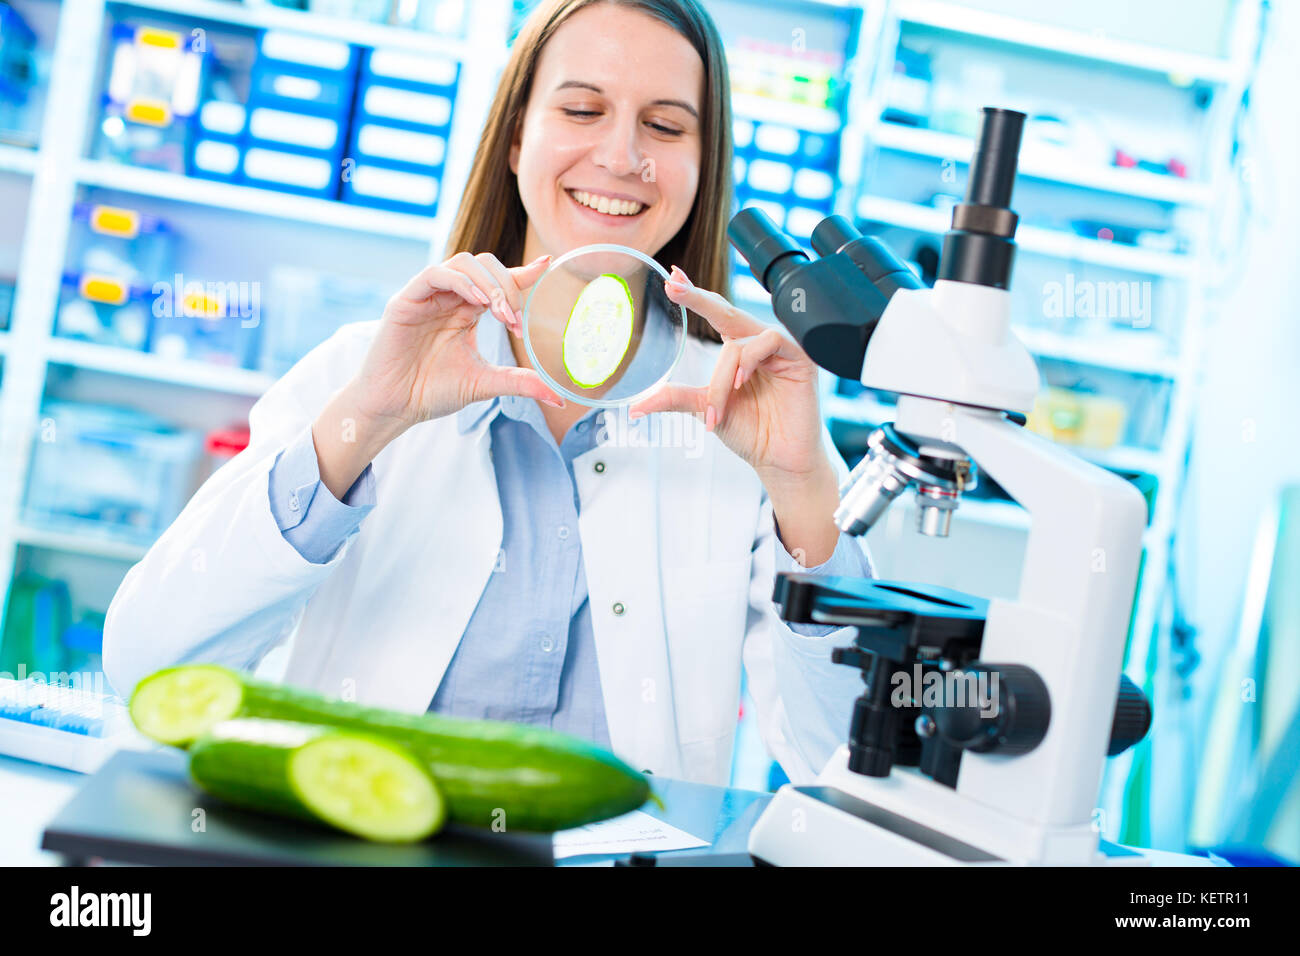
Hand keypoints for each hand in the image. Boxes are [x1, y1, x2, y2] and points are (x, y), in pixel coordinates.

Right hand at [312, 252, 563, 497]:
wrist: (395, 407)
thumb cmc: (432, 392)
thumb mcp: (485, 383)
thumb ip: (520, 383)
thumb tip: (559, 400)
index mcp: (466, 310)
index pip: (497, 280)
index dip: (522, 272)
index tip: (547, 266)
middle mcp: (448, 297)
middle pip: (484, 265)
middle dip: (507, 285)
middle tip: (515, 318)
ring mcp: (427, 295)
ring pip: (463, 263)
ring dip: (488, 283)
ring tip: (501, 313)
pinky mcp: (406, 300)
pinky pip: (435, 274)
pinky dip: (461, 282)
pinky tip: (478, 302)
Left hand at [627, 265, 829, 485]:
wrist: (778, 460)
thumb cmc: (751, 433)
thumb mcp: (706, 411)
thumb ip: (676, 399)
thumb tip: (636, 406)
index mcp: (740, 349)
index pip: (716, 314)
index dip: (694, 294)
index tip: (671, 277)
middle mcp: (759, 343)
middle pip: (726, 311)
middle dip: (698, 298)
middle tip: (673, 286)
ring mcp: (781, 348)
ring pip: (740, 341)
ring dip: (722, 376)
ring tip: (717, 406)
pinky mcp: (800, 356)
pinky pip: (769, 340)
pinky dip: (748, 361)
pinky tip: (740, 382)